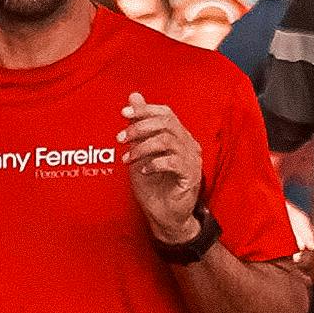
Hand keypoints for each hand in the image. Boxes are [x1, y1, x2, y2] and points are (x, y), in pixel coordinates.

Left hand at [120, 93, 204, 243]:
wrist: (164, 216)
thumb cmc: (153, 185)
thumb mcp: (140, 151)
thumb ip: (139, 125)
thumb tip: (134, 96)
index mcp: (179, 136)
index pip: (165, 114)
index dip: (145, 111)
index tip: (123, 114)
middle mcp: (189, 145)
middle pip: (166, 123)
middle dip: (139, 128)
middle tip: (121, 139)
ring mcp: (192, 160)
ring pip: (166, 141)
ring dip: (142, 147)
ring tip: (128, 158)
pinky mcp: (191, 176)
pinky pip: (172, 162)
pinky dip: (153, 163)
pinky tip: (143, 170)